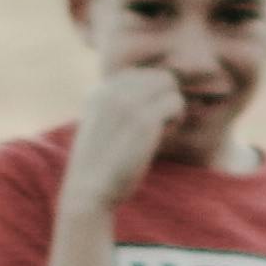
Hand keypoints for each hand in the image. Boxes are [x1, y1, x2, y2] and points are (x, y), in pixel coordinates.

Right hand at [58, 62, 186, 212]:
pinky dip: (175, 120)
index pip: (138, 73)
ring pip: (169, 84)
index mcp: (99, 90)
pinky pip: (176, 103)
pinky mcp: (144, 119)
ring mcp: (127, 102)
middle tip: (158, 126)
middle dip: (164, 97)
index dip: (151, 95)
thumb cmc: (101, 166)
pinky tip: (162, 138)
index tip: (145, 121)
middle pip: (157, 75)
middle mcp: (111, 89)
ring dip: (172, 107)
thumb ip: (121, 105)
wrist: (88, 192)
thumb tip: (160, 90)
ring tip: (160, 131)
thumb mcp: (103, 126)